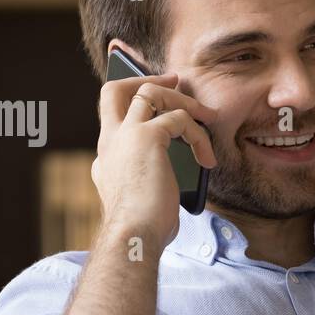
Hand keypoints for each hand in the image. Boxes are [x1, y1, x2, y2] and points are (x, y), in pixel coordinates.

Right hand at [91, 72, 218, 251]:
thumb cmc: (144, 229)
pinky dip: (199, 135)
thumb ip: (150, 180)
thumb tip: (172, 176)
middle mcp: (110, 141)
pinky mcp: (147, 136)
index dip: (129, 101)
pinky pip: (180, 119)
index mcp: (107, 156)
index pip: (112, 118)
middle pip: (114, 90)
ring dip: (182, 100)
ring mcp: (125, 135)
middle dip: (144, 78)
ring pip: (150, 93)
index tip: (147, 91)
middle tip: (174, 79)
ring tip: (207, 115)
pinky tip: (208, 160)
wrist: (134, 236)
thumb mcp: (143, 200)